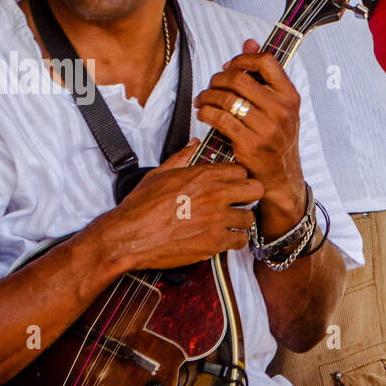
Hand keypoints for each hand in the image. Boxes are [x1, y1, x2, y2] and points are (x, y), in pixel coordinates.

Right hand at [91, 139, 263, 272]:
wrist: (129, 235)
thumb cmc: (141, 207)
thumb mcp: (160, 174)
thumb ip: (182, 157)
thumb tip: (193, 143)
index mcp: (202, 176)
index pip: (241, 170)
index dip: (238, 179)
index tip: (233, 186)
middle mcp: (214, 195)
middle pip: (255, 189)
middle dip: (249, 196)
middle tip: (240, 203)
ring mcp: (216, 219)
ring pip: (249, 218)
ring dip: (241, 222)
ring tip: (230, 224)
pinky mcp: (214, 242)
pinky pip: (241, 241)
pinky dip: (235, 241)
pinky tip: (225, 239)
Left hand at [195, 41, 306, 234]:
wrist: (280, 176)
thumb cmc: (276, 137)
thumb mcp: (279, 106)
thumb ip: (264, 75)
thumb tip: (250, 41)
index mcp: (290, 96)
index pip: (267, 61)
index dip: (243, 58)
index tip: (230, 67)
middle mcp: (281, 110)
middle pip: (240, 78)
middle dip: (218, 79)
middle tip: (211, 86)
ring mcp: (267, 128)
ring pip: (227, 98)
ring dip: (208, 96)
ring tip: (203, 100)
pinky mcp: (250, 144)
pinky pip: (220, 118)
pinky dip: (206, 113)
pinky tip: (204, 114)